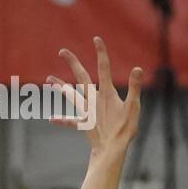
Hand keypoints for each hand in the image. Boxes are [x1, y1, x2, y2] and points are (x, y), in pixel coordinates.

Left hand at [47, 37, 142, 154]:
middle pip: (81, 77)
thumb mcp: (134, 107)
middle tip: (62, 51)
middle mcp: (93, 99)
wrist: (112, 149)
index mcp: (107, 93)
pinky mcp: (84, 124)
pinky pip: (71, 122)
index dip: (101, 53)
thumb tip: (137, 68)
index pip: (104, 68)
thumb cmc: (125, 129)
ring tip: (49, 79)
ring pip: (72, 95)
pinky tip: (51, 118)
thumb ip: (134, 87)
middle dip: (72, 63)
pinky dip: (62, 120)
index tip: (96, 39)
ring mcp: (87, 111)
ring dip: (61, 86)